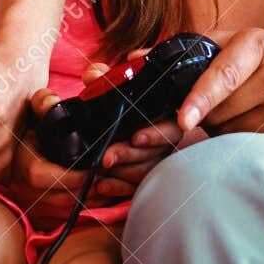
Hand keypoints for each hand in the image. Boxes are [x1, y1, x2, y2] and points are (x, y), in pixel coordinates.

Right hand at [4, 88, 136, 219]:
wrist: (17, 152)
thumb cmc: (29, 131)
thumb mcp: (33, 113)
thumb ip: (44, 103)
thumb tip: (53, 102)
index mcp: (23, 165)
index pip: (44, 177)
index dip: (71, 176)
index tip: (93, 168)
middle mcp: (25, 190)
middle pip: (62, 198)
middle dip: (88, 188)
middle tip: (108, 173)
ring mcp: (33, 206)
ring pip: (68, 210)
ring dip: (90, 198)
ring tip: (107, 182)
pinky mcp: (42, 217)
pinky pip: (68, 217)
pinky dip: (86, 207)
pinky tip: (98, 193)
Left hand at [70, 49, 180, 182]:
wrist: (118, 117)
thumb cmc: (121, 96)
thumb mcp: (112, 83)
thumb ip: (103, 77)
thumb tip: (94, 75)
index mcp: (164, 112)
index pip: (169, 126)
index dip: (154, 134)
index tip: (136, 138)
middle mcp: (165, 137)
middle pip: (156, 151)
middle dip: (129, 155)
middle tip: (107, 158)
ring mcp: (157, 156)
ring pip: (146, 170)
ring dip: (123, 173)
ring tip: (100, 172)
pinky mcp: (145, 172)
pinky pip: (136, 185)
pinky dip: (118, 188)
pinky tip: (102, 186)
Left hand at [176, 29, 263, 141]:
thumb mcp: (240, 40)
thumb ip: (190, 48)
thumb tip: (134, 59)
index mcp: (259, 45)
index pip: (224, 75)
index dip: (200, 98)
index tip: (183, 119)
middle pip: (221, 113)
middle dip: (207, 115)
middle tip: (218, 105)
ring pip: (235, 135)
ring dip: (226, 131)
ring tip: (244, 111)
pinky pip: (256, 149)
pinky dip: (247, 144)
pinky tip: (261, 124)